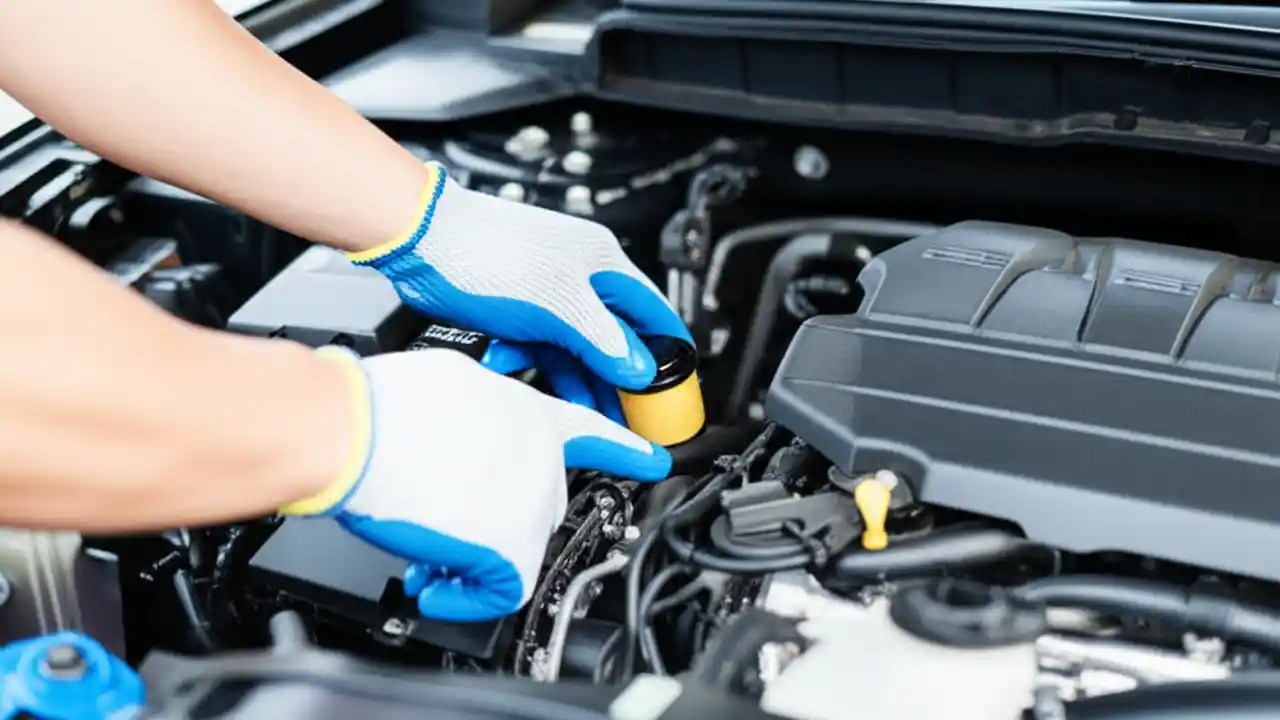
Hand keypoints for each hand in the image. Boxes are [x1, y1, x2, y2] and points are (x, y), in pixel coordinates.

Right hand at [282, 346, 670, 621]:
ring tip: (428, 550)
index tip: (654, 460)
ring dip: (473, 558)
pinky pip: (502, 590)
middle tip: (449, 530)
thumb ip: (474, 419)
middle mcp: (543, 456)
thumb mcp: (448, 391)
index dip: (623, 449)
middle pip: (536, 507)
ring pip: (515, 548)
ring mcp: (535, 501)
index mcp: (529, 412)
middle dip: (492, 526)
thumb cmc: (385, 409)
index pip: (590, 432)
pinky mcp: (515, 544)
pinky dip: (467, 597)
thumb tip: (460, 448)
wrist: (358, 430)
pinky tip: (439, 584)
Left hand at [349, 163, 690, 390]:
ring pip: (577, 349)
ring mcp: (547, 294)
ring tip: (590, 418)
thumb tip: (638, 369)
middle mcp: (579, 278)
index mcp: (602, 263)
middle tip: (631, 416)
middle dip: (622, 379)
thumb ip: (602, 340)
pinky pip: (540, 349)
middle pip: (615, 338)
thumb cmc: (486, 251)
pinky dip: (535, 368)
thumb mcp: (558, 304)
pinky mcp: (517, 311)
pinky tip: (523, 381)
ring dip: (580, 382)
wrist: (420, 239)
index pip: (653, 311)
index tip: (676, 388)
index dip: (669, 350)